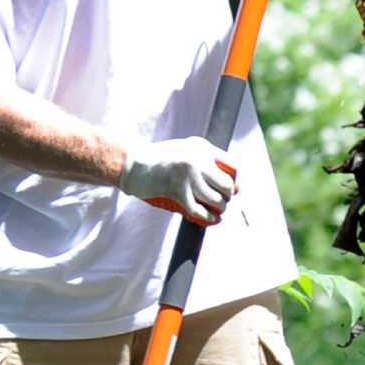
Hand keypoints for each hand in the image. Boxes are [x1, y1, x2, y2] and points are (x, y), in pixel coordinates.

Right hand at [119, 138, 236, 225]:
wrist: (131, 164)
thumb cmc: (158, 161)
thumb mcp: (184, 151)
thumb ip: (204, 161)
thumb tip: (234, 186)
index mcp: (201, 147)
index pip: (232, 166)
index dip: (234, 180)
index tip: (230, 188)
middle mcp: (197, 159)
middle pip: (227, 185)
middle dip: (226, 196)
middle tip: (220, 200)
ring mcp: (188, 176)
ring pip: (217, 199)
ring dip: (219, 208)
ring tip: (215, 209)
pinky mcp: (178, 192)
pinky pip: (201, 211)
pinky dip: (209, 217)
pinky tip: (211, 217)